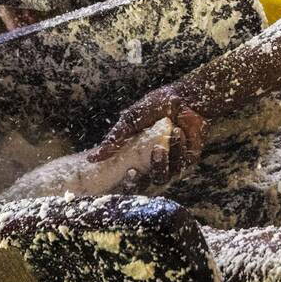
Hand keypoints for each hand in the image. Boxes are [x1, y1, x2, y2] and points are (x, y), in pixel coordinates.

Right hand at [93, 85, 207, 175]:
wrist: (184, 97)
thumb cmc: (156, 106)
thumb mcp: (131, 119)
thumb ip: (115, 138)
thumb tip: (91, 159)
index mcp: (137, 158)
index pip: (129, 179)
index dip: (127, 182)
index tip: (127, 171)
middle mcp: (153, 164)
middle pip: (145, 185)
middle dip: (140, 180)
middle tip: (136, 169)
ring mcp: (172, 163)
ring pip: (163, 176)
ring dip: (160, 162)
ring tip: (160, 145)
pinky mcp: (188, 159)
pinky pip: (182, 165)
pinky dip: (178, 150)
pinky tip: (178, 133)